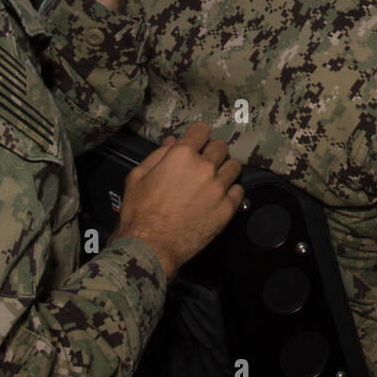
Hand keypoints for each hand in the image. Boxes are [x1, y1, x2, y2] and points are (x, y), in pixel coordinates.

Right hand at [112, 123, 243, 280]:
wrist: (150, 246)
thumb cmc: (139, 212)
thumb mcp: (138, 177)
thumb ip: (157, 155)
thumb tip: (173, 141)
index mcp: (181, 155)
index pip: (202, 130)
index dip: (198, 135)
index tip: (197, 142)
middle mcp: (204, 167)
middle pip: (220, 147)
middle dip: (212, 152)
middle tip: (203, 164)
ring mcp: (218, 188)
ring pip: (234, 167)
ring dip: (224, 170)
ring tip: (213, 180)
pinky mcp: (227, 209)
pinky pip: (239, 191)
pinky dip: (231, 192)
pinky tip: (219, 197)